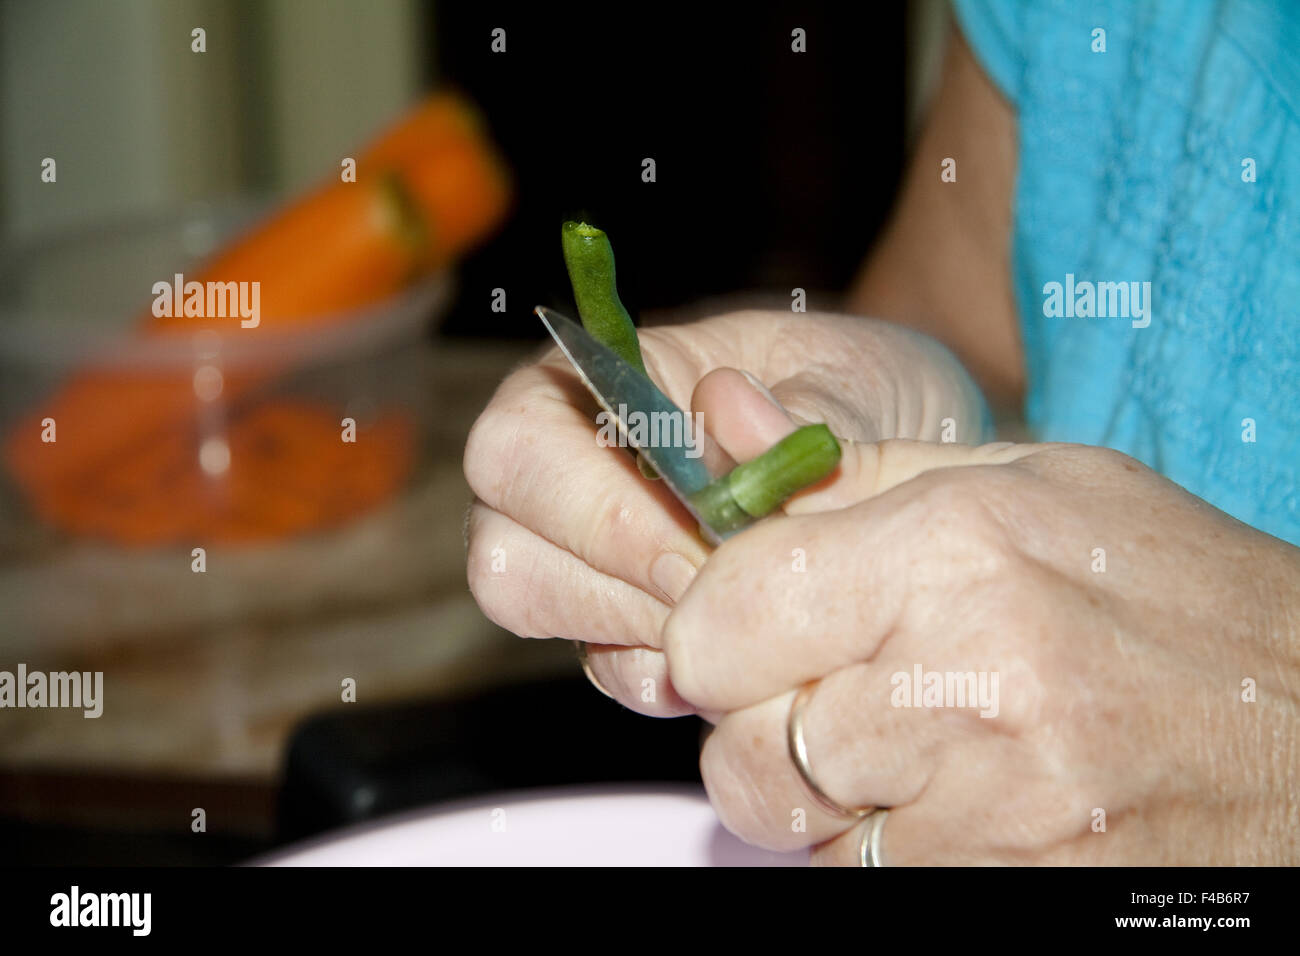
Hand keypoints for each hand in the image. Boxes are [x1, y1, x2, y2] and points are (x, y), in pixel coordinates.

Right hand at [464, 310, 985, 714]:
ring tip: (745, 616)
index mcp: (597, 381)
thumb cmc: (863, 392)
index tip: (700, 545)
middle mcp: (564, 472)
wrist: (909, 450)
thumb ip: (798, 408)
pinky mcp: (624, 623)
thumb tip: (725, 413)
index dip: (595, 509)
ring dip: (640, 632)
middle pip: (504, 551)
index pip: (518, 444)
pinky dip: (675, 673)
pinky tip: (747, 649)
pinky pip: (609, 668)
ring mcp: (583, 555)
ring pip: (535, 614)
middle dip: (617, 587)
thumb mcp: (855, 379)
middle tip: (727, 596)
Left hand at [663, 435, 1299, 863]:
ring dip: (814, 785)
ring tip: (905, 736)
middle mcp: (968, 680)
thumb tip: (718, 416)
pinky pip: (858, 875)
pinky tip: (951, 792)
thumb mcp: (1022, 484)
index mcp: (958, 549)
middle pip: (740, 733)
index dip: (715, 625)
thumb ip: (846, 468)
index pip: (725, 612)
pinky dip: (876, 839)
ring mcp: (992, 807)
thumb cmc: (1169, 594)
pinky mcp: (1005, 887)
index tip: (745, 624)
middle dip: (760, 711)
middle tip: (836, 683)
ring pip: (789, 817)